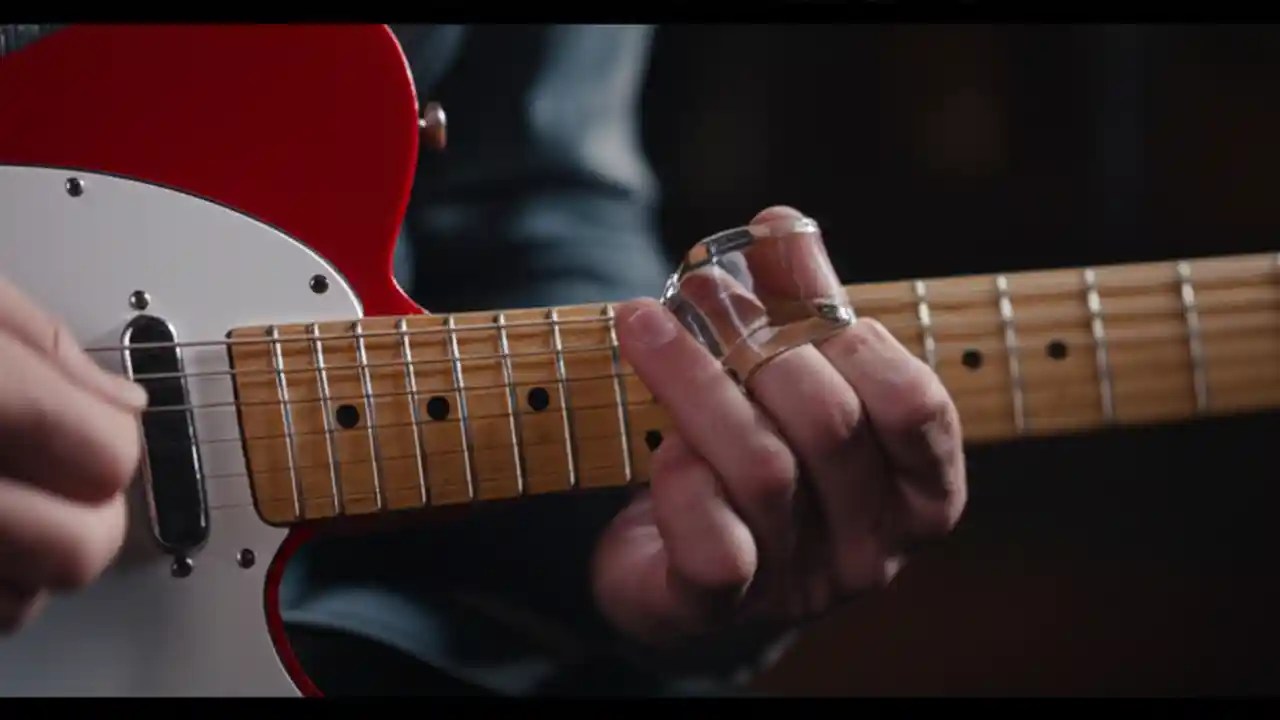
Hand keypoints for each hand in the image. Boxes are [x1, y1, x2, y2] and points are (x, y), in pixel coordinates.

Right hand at [0, 276, 146, 632]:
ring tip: (12, 499)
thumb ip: (41, 343)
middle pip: (83, 545)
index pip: (105, 456)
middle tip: (64, 473)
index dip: (115, 439)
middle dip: (93, 510)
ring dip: (39, 556)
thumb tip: (128, 399)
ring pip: (32, 597)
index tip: (98, 425)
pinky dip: (1, 582)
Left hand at [591, 206, 966, 646]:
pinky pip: (716, 545)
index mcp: (919, 492)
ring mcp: (800, 587)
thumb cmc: (754, 452)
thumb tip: (779, 223)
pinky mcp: (719, 608)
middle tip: (694, 282)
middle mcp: (873, 548)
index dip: (845, 325)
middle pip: (830, 425)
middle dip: (756, 339)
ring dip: (694, 382)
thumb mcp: (790, 379)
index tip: (777, 252)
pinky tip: (661, 445)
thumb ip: (799, 310)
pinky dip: (683, 480)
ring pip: (765, 470)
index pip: (916, 405)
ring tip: (643, 323)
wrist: (677, 557)